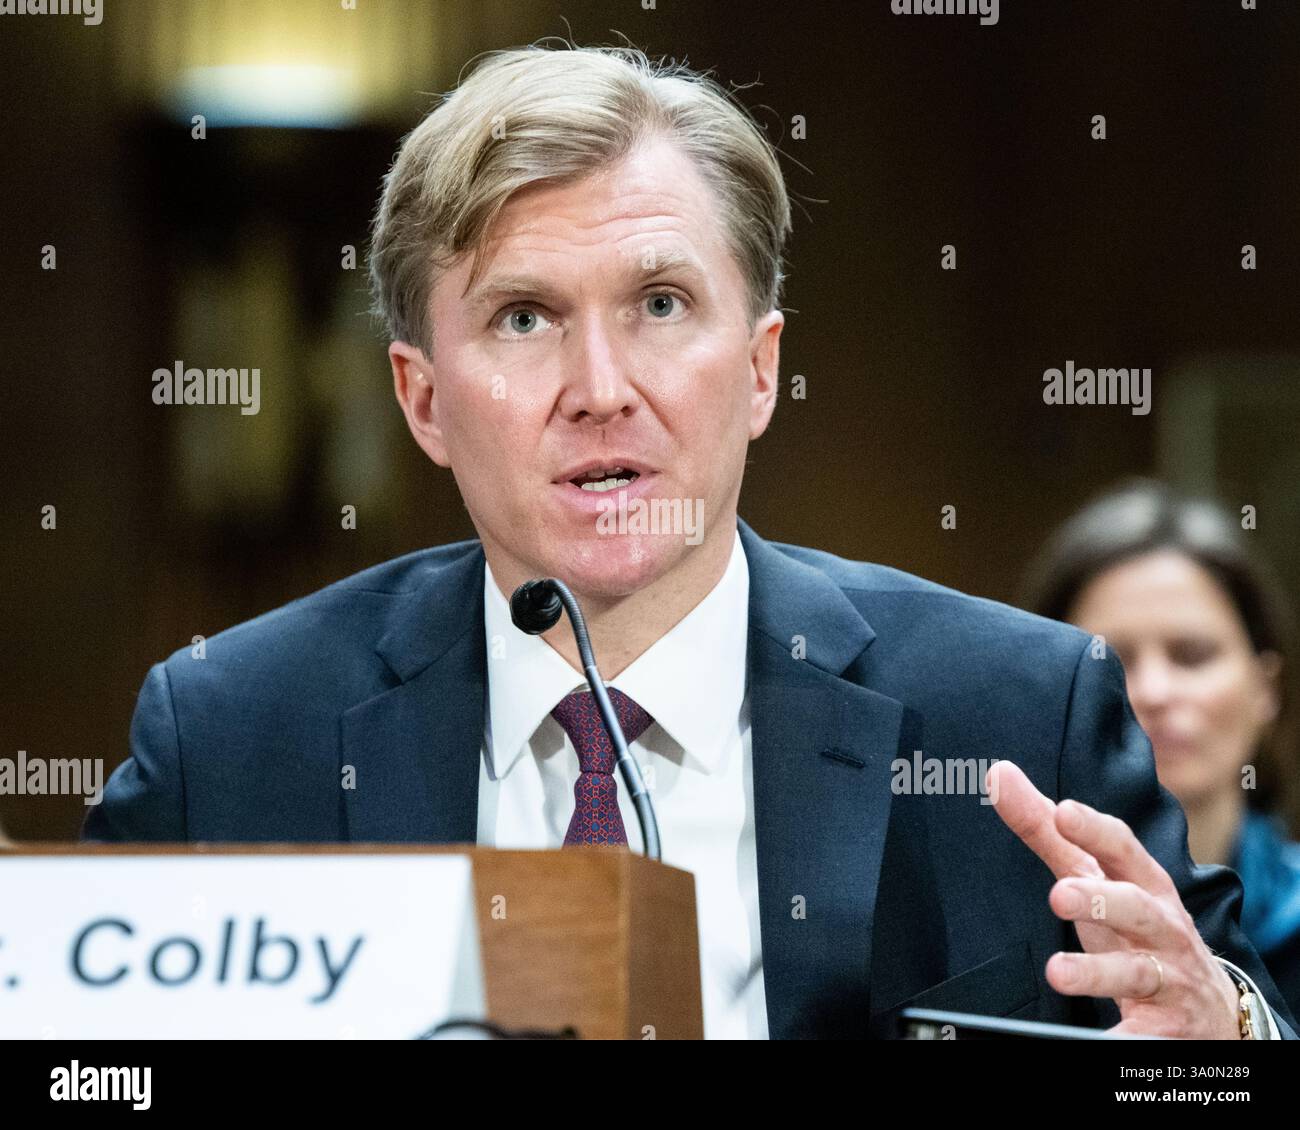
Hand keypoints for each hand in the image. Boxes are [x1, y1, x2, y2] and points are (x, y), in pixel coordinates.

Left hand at [988, 761, 1239, 1038]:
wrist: (1205, 1004)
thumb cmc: (1134, 926)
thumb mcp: (1098, 877)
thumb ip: (1047, 830)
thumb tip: (999, 774)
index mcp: (1142, 883)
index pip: (1121, 848)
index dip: (1093, 829)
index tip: (1062, 812)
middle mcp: (1160, 926)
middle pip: (1135, 908)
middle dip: (1101, 900)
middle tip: (1058, 894)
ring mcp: (1166, 976)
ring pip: (1136, 973)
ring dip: (1097, 973)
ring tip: (1058, 974)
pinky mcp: (1165, 1026)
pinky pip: (1144, 1035)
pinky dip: (1125, 1038)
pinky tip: (1103, 1041)